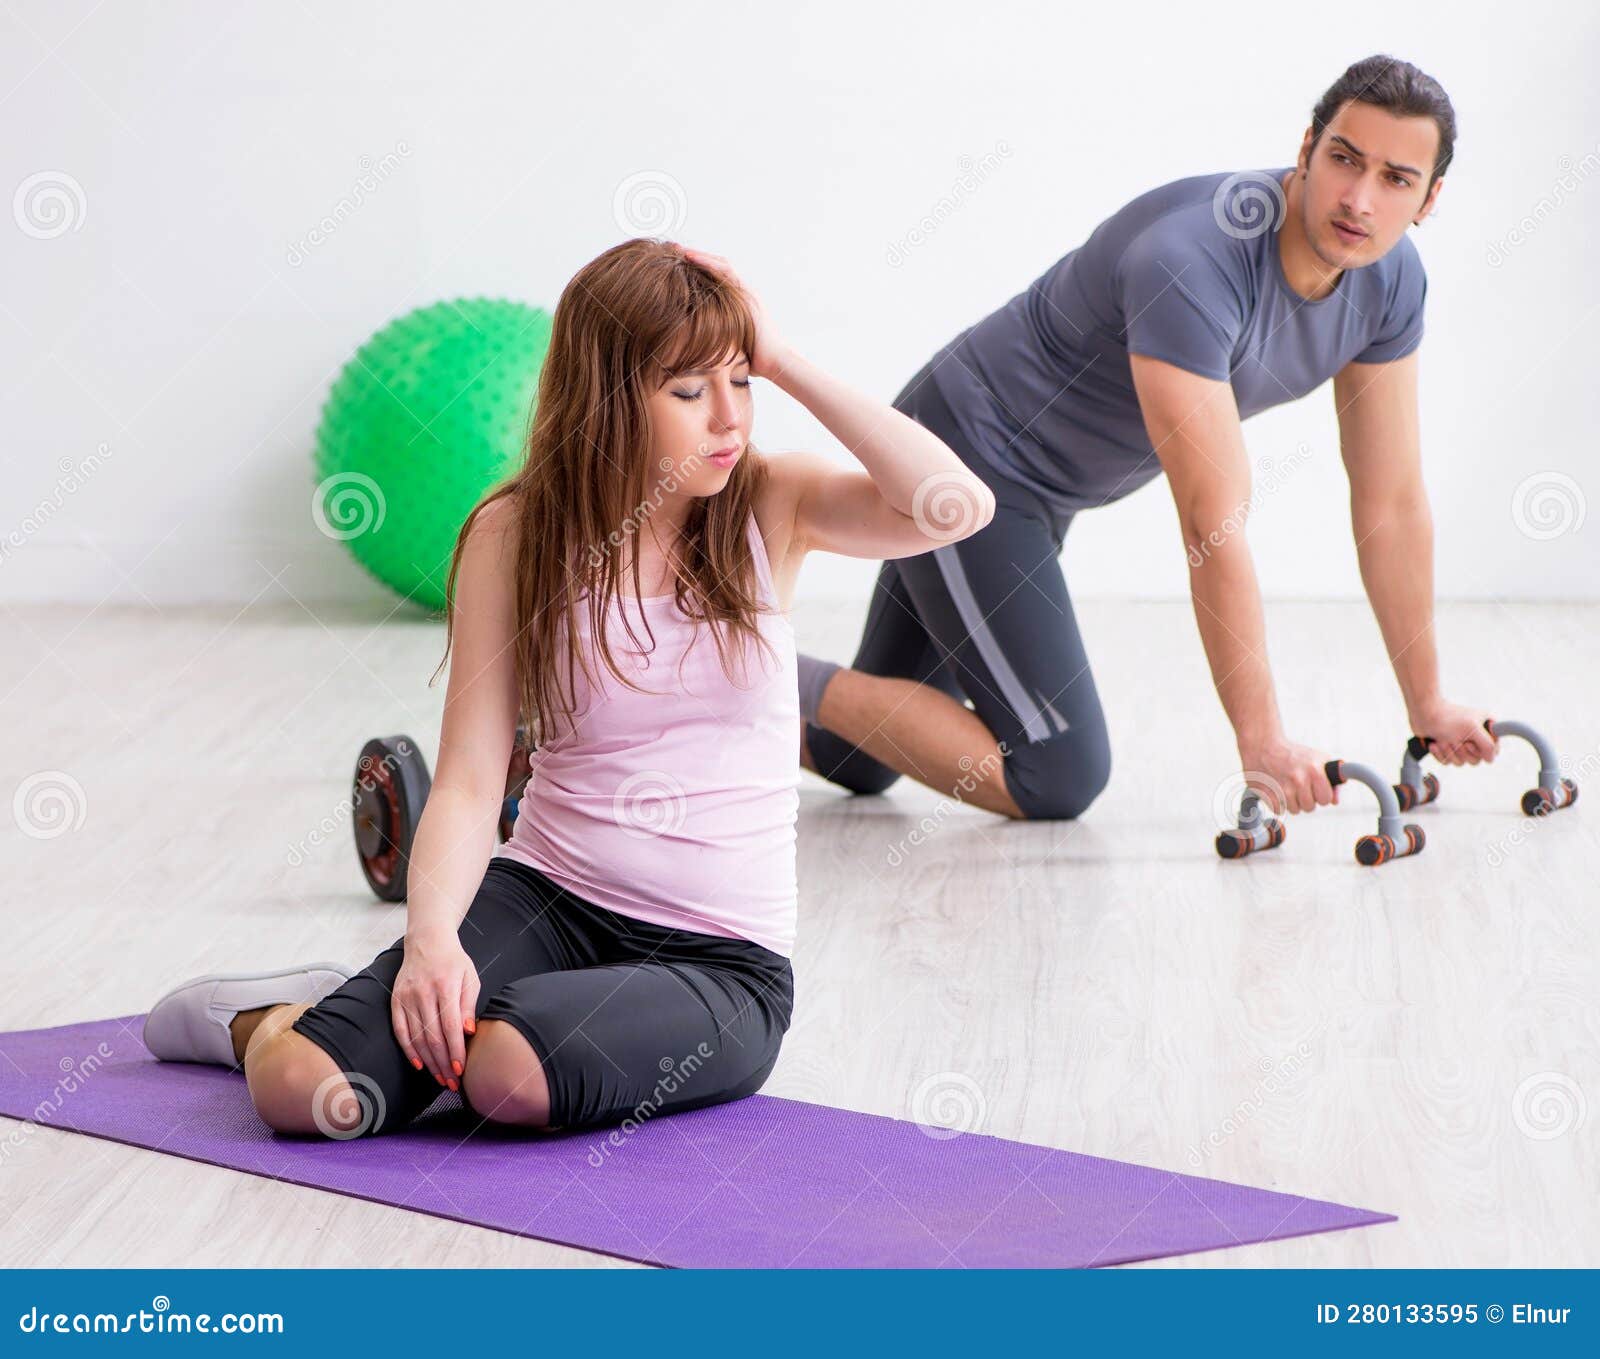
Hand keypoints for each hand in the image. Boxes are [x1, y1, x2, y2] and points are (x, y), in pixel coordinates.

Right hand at [392, 928, 479, 1091]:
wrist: (427, 942)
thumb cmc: (454, 962)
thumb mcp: (470, 977)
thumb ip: (469, 1004)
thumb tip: (468, 1032)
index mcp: (445, 985)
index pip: (450, 1026)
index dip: (455, 1050)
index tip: (461, 1069)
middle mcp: (423, 992)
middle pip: (432, 1036)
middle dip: (443, 1063)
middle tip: (452, 1082)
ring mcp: (407, 996)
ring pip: (416, 1037)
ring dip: (429, 1062)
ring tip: (440, 1078)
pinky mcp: (395, 1000)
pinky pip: (400, 1030)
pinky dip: (408, 1050)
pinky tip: (418, 1064)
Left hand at [676, 245, 791, 379]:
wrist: (774, 361)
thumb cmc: (751, 358)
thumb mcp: (724, 342)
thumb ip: (711, 336)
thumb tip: (686, 344)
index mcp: (735, 302)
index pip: (713, 279)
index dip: (694, 270)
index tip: (672, 264)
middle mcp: (741, 292)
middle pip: (715, 267)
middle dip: (693, 257)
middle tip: (670, 249)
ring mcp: (745, 290)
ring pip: (719, 264)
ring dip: (697, 255)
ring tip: (676, 248)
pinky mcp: (747, 292)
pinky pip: (725, 272)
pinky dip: (707, 262)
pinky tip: (690, 257)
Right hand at [1238, 734, 1339, 814]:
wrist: (1263, 745)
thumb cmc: (1292, 753)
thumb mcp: (1317, 759)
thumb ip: (1331, 779)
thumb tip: (1335, 801)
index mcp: (1314, 770)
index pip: (1326, 799)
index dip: (1322, 795)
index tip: (1316, 789)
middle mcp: (1299, 780)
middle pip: (1310, 807)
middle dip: (1306, 799)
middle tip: (1299, 787)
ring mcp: (1282, 788)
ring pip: (1295, 810)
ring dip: (1292, 802)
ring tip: (1287, 787)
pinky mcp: (1267, 793)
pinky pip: (1279, 810)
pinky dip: (1278, 803)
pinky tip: (1276, 790)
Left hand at [1408, 697, 1497, 765]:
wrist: (1422, 713)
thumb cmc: (1447, 718)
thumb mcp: (1473, 730)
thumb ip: (1487, 745)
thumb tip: (1490, 759)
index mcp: (1485, 727)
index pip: (1494, 748)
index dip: (1482, 750)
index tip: (1471, 743)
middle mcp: (1475, 735)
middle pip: (1476, 759)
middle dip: (1462, 751)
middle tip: (1455, 740)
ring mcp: (1460, 742)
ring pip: (1461, 761)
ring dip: (1450, 752)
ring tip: (1442, 739)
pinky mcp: (1447, 747)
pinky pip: (1448, 761)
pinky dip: (1440, 754)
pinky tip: (1434, 744)